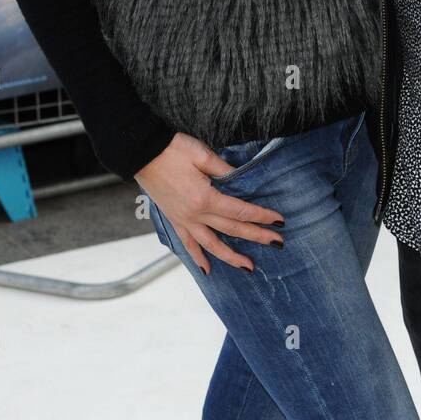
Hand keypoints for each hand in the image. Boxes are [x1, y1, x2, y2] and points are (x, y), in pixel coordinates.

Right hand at [135, 132, 284, 273]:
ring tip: (248, 267)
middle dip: (257, 237)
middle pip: (232, 230)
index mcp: (205, 198)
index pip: (241, 211)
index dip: (262, 216)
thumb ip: (225, 170)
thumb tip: (243, 179)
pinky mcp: (174, 220)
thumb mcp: (203, 155)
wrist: (142, 152)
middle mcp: (195, 214)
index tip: (279, 221)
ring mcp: (183, 220)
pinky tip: (207, 269)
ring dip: (231, 257)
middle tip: (277, 243)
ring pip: (211, 245)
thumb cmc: (172, 150)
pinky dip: (197, 257)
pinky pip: (187, 244)